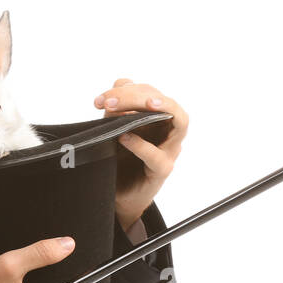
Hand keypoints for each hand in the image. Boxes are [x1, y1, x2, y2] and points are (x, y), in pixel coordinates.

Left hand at [92, 79, 188, 230]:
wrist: (120, 194)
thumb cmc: (121, 159)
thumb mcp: (114, 129)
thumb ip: (117, 111)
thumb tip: (116, 89)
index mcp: (156, 117)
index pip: (149, 91)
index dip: (127, 89)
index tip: (102, 99)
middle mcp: (168, 130)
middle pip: (164, 101)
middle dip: (136, 95)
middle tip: (109, 102)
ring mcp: (169, 150)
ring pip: (179, 121)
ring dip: (161, 108)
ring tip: (145, 104)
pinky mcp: (162, 170)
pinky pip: (157, 156)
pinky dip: (142, 145)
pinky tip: (125, 138)